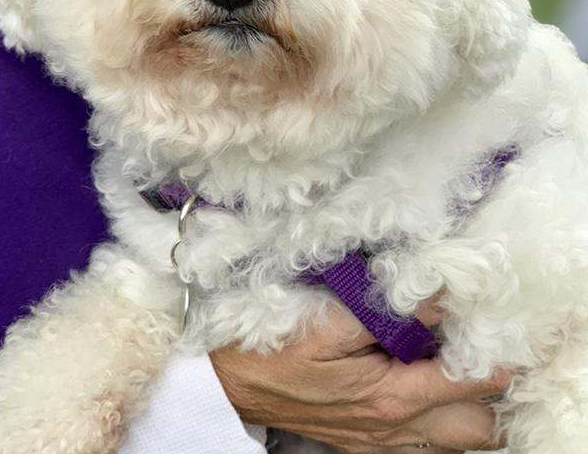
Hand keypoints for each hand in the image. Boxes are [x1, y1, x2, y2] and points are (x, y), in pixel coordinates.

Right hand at [210, 303, 509, 453]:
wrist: (235, 387)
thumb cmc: (275, 349)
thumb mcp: (327, 321)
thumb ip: (385, 311)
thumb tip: (438, 294)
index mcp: (391, 397)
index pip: (472, 382)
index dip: (494, 353)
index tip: (495, 322)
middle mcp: (396, 429)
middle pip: (483, 427)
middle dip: (490, 388)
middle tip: (473, 343)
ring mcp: (384, 444)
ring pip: (461, 443)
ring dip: (467, 406)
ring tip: (448, 363)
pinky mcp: (369, 446)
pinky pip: (428, 447)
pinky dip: (439, 422)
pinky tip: (419, 387)